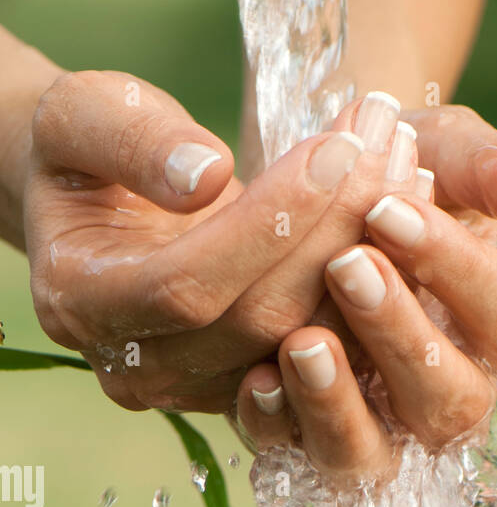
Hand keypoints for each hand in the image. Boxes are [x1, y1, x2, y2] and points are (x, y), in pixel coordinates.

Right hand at [25, 76, 496, 419]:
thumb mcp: (80, 116)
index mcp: (83, 304)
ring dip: (368, 256)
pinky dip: (373, 285)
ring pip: (305, 339)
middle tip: (389, 146)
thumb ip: (131, 140)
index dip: (269, 224)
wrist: (94, 207)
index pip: (189, 285)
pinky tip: (404, 216)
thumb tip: (204, 175)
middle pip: (260, 320)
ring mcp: (199, 390)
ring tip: (405, 167)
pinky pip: (325, 346)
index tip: (336, 151)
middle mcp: (140, 367)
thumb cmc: (84, 152)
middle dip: (334, 230)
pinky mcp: (250, 388)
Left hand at [230, 103, 496, 460]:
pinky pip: (296, 461)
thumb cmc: (392, 174)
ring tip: (301, 341)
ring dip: (340, 403)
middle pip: (453, 400)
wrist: (306, 195)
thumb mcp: (443, 155)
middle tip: (347, 264)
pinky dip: (275, 426)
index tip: (391, 208)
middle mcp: (449, 394)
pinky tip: (254, 381)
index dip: (458, 268)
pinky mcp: (308, 443)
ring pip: (377, 455)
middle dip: (402, 333)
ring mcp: (379, 430)